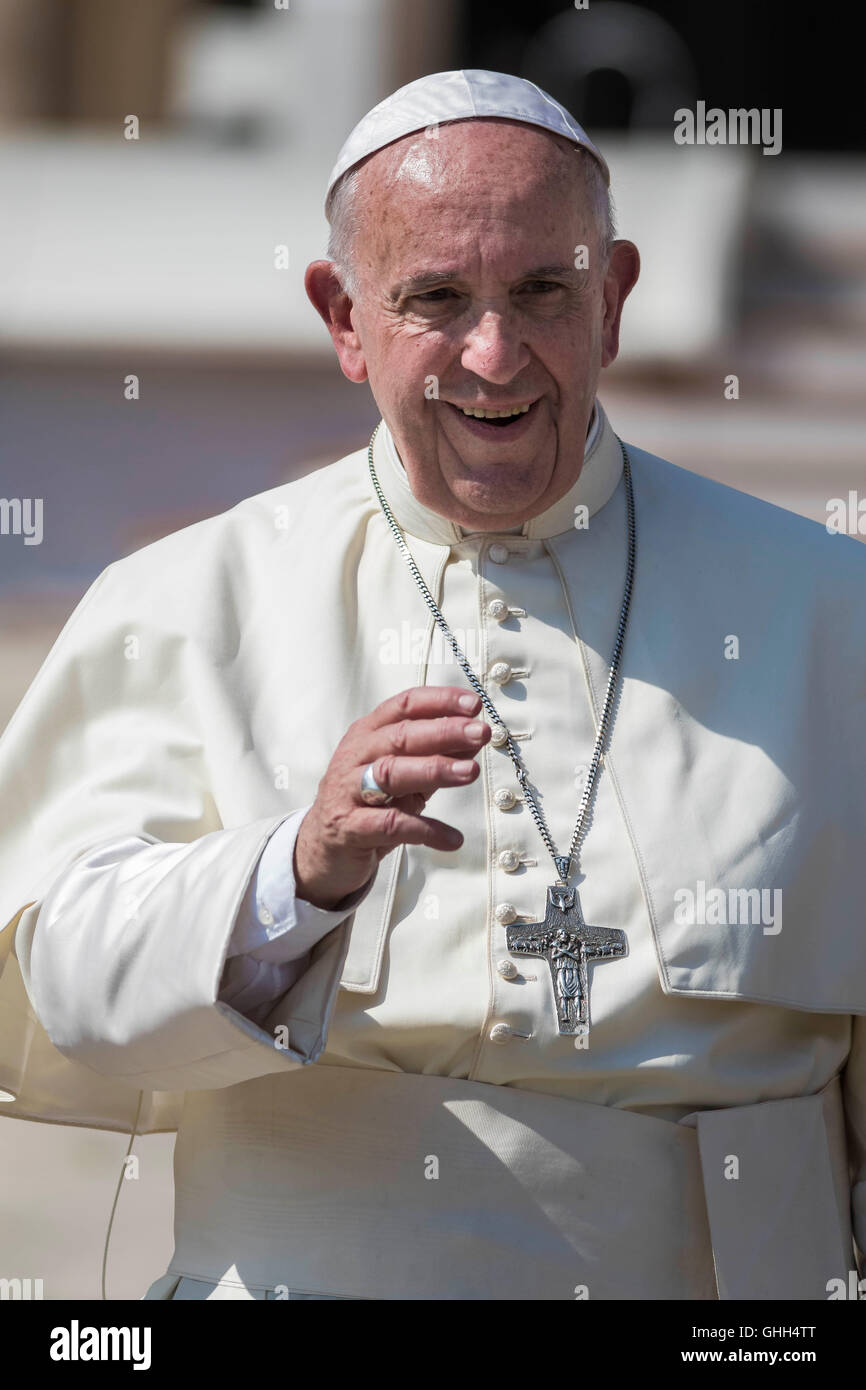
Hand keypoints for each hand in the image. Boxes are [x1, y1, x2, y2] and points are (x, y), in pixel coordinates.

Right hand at [293, 686, 490, 908]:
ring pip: (391, 774)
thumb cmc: (368, 803)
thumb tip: (474, 738)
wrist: (325, 848)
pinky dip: (425, 830)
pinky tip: (452, 839)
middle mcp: (355, 756)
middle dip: (444, 732)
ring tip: (470, 772)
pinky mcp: (350, 828)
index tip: (474, 704)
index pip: (404, 706)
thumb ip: (435, 755)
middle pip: (400, 737)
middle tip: (479, 733)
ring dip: (434, 770)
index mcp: (368, 734)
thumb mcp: (404, 774)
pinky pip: (391, 825)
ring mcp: (348, 791)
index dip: (440, 702)